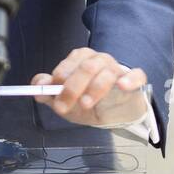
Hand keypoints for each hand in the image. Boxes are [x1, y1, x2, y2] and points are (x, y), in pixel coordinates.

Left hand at [30, 49, 147, 127]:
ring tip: (86, 103)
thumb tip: (37, 87)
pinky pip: (136, 75)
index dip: (59, 79)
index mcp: (80, 60)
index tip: (53, 95)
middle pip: (86, 67)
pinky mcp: (135, 80)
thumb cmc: (89, 102)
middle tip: (63, 107)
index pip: (69, 64)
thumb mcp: (66, 101)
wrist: (114, 114)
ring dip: (95, 88)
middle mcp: (99, 60)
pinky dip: (130, 79)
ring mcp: (118, 69)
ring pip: (107, 72)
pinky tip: (123, 85)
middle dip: (72, 88)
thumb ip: (50, 93)